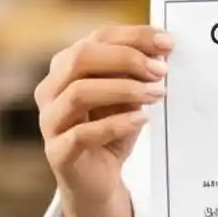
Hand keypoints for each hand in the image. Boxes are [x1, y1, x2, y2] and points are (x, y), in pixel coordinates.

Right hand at [34, 25, 172, 204]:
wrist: (99, 180)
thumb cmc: (114, 130)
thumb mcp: (128, 97)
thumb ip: (137, 74)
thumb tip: (161, 52)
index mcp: (66, 67)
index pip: (98, 38)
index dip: (134, 36)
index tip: (168, 42)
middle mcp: (50, 89)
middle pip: (81, 58)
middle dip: (126, 58)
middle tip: (161, 70)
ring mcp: (49, 121)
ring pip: (79, 92)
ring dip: (124, 89)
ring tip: (156, 94)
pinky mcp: (57, 152)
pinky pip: (81, 133)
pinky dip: (116, 124)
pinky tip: (142, 120)